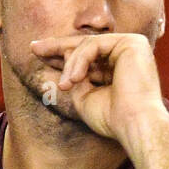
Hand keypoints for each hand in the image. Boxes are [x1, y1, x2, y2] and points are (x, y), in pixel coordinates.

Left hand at [29, 33, 168, 149]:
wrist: (135, 125)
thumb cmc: (112, 118)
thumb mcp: (84, 95)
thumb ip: (74, 76)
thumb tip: (60, 56)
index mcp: (119, 67)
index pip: (88, 56)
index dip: (62, 55)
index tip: (38, 54)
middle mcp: (128, 54)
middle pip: (87, 44)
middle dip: (57, 47)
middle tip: (34, 48)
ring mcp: (132, 46)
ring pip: (88, 45)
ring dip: (70, 65)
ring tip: (65, 85)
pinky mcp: (133, 43)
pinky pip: (94, 45)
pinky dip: (80, 60)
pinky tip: (74, 79)